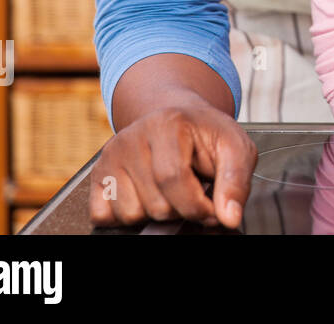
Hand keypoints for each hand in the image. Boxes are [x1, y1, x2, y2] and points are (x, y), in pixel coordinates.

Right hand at [88, 103, 256, 228]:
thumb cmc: (206, 134)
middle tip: (192, 191)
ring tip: (170, 190)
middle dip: (181, 210)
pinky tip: (146, 194)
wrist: (178, 118)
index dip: (196, 205)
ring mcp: (110, 156)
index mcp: (166, 124)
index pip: (173, 178)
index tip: (211, 208)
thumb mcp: (235, 147)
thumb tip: (229, 217)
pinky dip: (127, 216)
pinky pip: (104, 216)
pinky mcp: (97, 174)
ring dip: (155, 212)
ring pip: (130, 213)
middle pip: (155, 203)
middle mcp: (132, 137)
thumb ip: (236, 181)